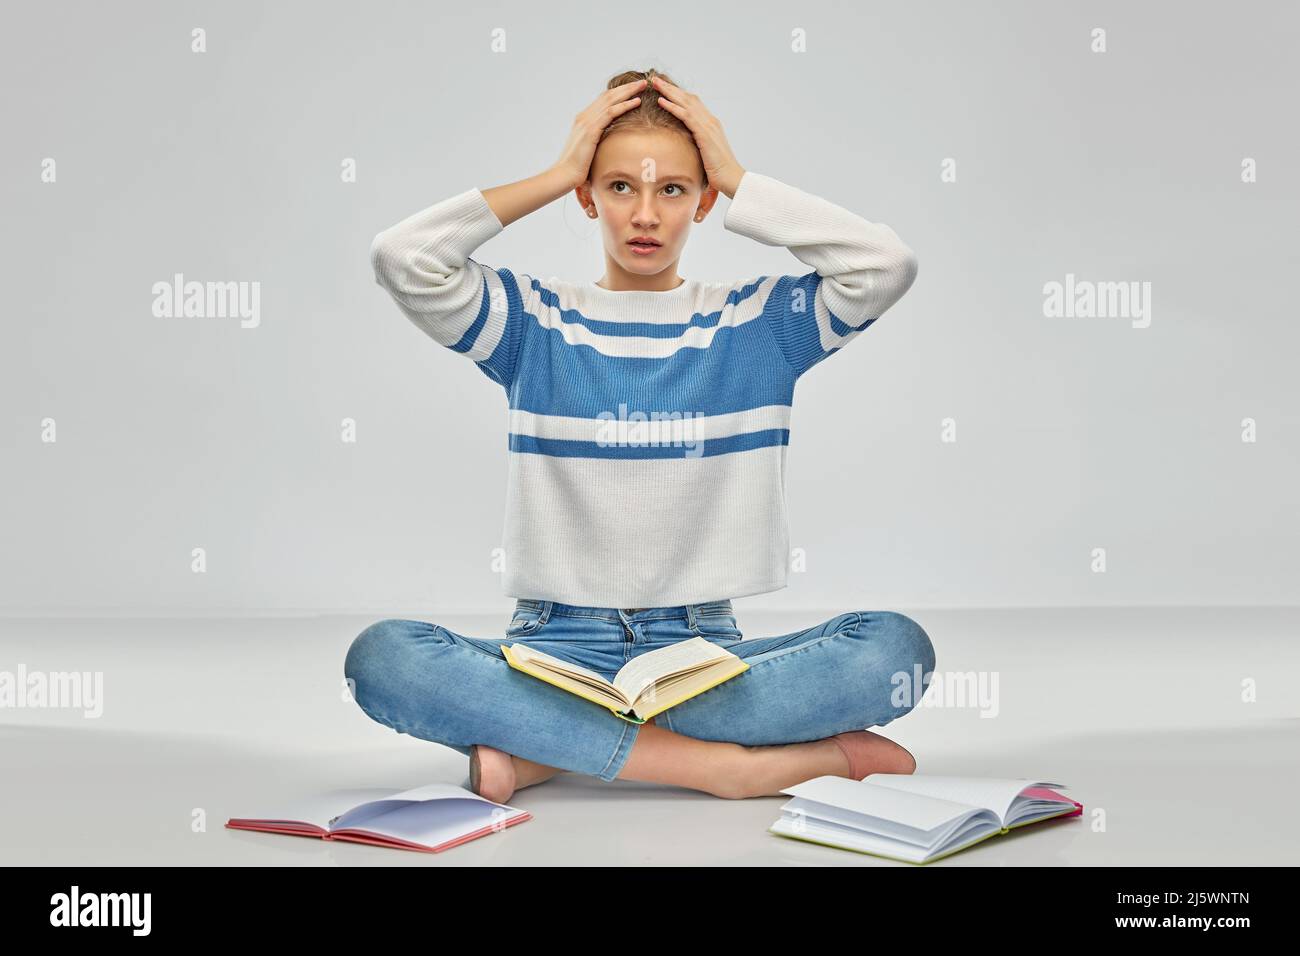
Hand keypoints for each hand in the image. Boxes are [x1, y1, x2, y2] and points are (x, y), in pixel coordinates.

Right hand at [553, 78, 647, 189]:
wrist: (564, 175)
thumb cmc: (576, 168)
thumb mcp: (588, 150)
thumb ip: (596, 141)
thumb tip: (608, 143)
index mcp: (583, 120)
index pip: (603, 100)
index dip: (619, 93)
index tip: (633, 89)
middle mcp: (584, 117)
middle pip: (608, 95)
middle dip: (626, 87)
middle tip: (642, 82)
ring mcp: (586, 121)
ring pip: (611, 100)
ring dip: (629, 91)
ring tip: (643, 85)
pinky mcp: (591, 130)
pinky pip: (611, 113)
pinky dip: (625, 105)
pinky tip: (637, 101)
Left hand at [649, 75, 744, 196]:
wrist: (732, 179)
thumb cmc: (719, 172)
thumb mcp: (705, 155)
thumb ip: (697, 146)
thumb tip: (684, 147)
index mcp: (710, 125)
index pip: (692, 104)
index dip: (678, 95)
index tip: (664, 89)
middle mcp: (710, 121)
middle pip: (688, 98)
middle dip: (671, 88)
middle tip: (655, 79)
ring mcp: (708, 126)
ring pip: (686, 103)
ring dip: (669, 92)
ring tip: (655, 83)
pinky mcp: (705, 134)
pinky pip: (686, 116)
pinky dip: (673, 107)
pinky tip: (661, 101)